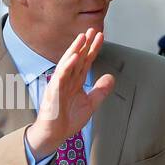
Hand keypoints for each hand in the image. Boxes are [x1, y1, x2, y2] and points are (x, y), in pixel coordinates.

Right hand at [26, 28, 115, 158]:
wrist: (55, 134)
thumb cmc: (68, 119)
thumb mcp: (90, 104)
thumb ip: (100, 91)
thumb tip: (111, 77)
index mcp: (76, 81)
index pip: (86, 62)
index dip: (93, 49)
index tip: (101, 36)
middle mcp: (67, 80)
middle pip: (77, 58)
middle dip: (85, 44)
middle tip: (93, 29)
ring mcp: (59, 84)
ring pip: (68, 63)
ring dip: (75, 50)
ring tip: (82, 38)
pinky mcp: (54, 92)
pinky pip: (60, 76)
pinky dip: (67, 66)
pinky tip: (74, 56)